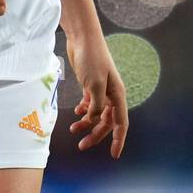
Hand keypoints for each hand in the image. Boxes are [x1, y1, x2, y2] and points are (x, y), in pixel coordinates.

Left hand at [66, 33, 127, 157]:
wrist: (83, 37)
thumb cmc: (91, 58)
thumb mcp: (94, 85)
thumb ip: (96, 105)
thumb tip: (93, 120)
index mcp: (117, 94)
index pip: (120, 123)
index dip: (118, 140)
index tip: (114, 155)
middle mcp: (112, 93)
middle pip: (106, 121)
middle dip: (95, 135)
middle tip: (81, 146)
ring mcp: (101, 89)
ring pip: (96, 113)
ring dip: (86, 124)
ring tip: (73, 130)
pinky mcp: (90, 83)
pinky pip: (90, 103)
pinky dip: (84, 111)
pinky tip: (76, 113)